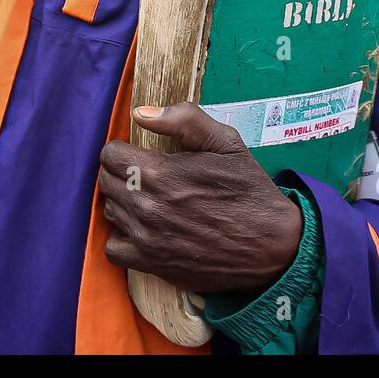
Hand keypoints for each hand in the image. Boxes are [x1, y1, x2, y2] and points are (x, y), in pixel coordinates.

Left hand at [98, 103, 301, 293]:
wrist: (272, 244)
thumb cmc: (249, 190)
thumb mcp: (226, 142)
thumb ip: (184, 120)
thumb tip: (140, 113)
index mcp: (161, 174)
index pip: (110, 154)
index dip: (124, 149)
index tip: (139, 153)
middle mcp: (147, 208)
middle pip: (106, 181)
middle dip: (122, 172)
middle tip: (145, 174)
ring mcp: (147, 240)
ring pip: (109, 211)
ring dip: (123, 202)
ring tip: (148, 199)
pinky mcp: (152, 264)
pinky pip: (113, 248)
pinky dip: (122, 237)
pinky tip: (142, 228)